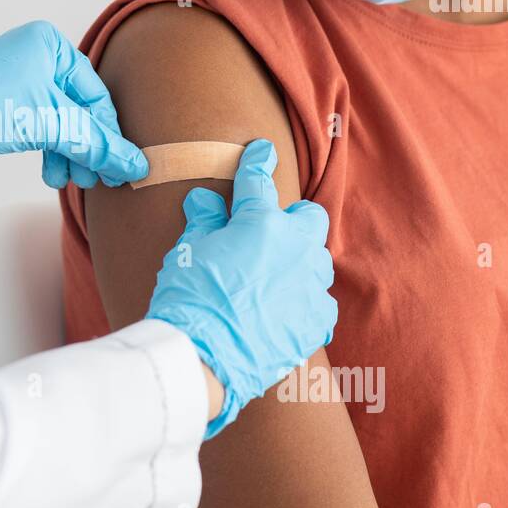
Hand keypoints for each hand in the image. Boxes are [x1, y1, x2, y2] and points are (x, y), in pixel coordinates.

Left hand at [0, 20, 148, 186]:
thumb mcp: (50, 123)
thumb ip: (95, 144)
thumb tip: (135, 164)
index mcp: (50, 45)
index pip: (96, 95)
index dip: (110, 134)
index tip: (122, 166)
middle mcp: (36, 58)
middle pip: (79, 111)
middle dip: (88, 147)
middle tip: (98, 180)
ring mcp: (17, 83)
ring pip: (59, 124)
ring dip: (69, 155)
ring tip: (73, 181)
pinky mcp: (1, 107)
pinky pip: (39, 130)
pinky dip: (49, 152)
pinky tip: (53, 175)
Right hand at [146, 139, 336, 438]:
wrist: (203, 357)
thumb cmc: (190, 298)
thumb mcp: (187, 252)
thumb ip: (203, 221)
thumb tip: (204, 198)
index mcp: (261, 222)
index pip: (258, 180)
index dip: (256, 162)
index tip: (261, 150)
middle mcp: (295, 248)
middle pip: (310, 218)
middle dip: (293, 220)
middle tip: (267, 234)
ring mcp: (311, 285)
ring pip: (317, 262)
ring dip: (298, 264)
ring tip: (271, 279)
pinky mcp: (316, 321)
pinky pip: (319, 303)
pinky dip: (302, 304)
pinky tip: (281, 313)